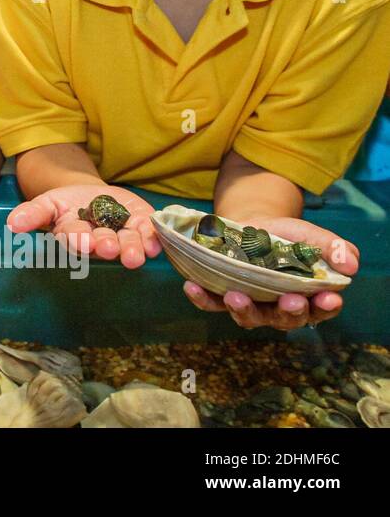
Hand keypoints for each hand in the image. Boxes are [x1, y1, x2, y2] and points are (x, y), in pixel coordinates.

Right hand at [9, 183, 160, 266]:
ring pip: (128, 243)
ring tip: (136, 254)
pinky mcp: (142, 225)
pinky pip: (149, 233)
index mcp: (74, 236)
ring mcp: (123, 234)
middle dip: (107, 246)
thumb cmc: (65, 204)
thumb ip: (32, 213)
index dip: (78, 240)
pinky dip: (153, 238)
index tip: (82, 242)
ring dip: (132, 248)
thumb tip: (12, 224)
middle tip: (109, 248)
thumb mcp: (47, 203)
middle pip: (103, 244)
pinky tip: (156, 242)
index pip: (74, 239)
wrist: (90, 196)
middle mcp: (99, 241)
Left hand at [183, 216, 357, 329]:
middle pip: (285, 318)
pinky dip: (202, 298)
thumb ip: (329, 246)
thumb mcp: (308, 235)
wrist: (248, 224)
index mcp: (306, 296)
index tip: (329, 298)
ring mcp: (249, 304)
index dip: (325, 306)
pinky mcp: (220, 296)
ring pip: (248, 316)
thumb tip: (350, 263)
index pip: (321, 309)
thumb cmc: (284, 235)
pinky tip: (192, 286)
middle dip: (289, 311)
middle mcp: (277, 308)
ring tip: (236, 296)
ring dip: (243, 309)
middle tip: (290, 299)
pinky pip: (211, 303)